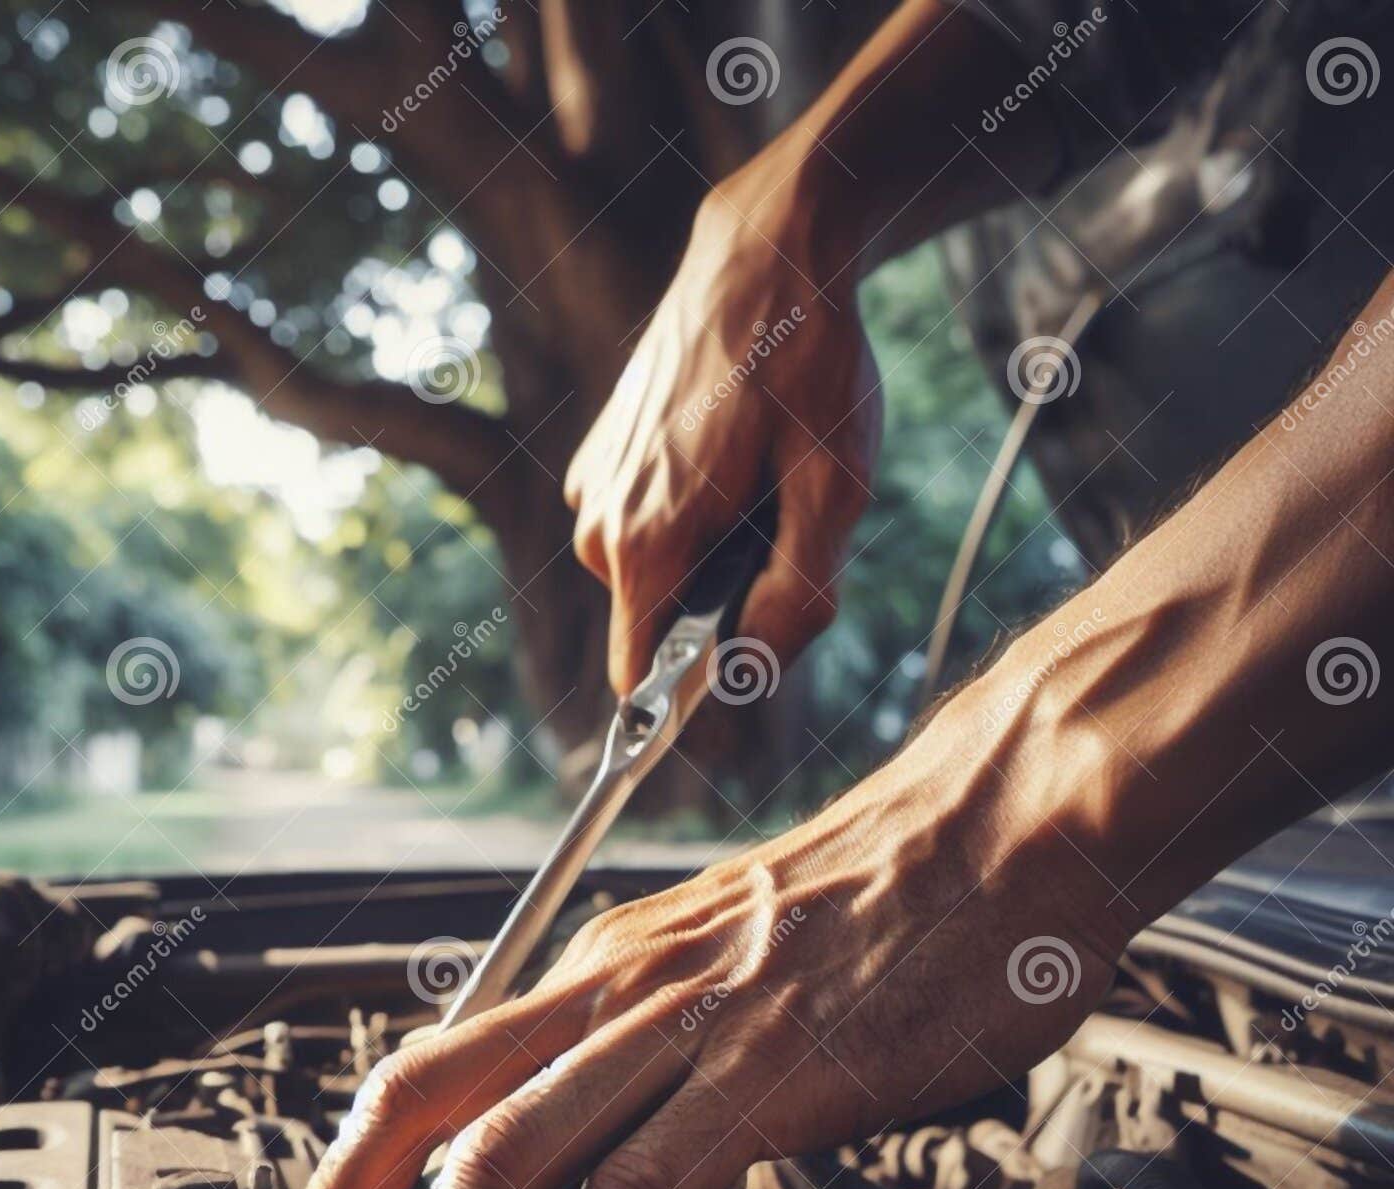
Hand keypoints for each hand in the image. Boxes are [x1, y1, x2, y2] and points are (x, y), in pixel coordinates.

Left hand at [293, 685, 1123, 1188]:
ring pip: (516, 1155)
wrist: (1002, 821)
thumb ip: (677, 1037)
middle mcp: (623, 983)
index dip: (373, 1151)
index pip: (449, 1056)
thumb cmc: (895, 889)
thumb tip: (641, 1135)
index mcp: (614, 958)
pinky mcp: (769, 1077)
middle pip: (442, 1100)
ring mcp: (690, 1027)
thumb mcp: (746, 954)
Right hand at [565, 156, 879, 694]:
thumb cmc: (807, 362)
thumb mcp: (836, 488)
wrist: (765, 247)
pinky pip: (645, 524)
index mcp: (647, 545)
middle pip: (661, 624)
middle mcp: (600, 524)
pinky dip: (690, 511)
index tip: (728, 684)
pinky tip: (731, 447)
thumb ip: (798, 596)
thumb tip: (751, 673)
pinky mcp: (599, 456)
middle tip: (783, 521)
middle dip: (722, 602)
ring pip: (655, 574)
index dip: (685, 700)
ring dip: (709, 552)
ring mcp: (593, 486)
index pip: (638, 681)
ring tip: (759, 472)